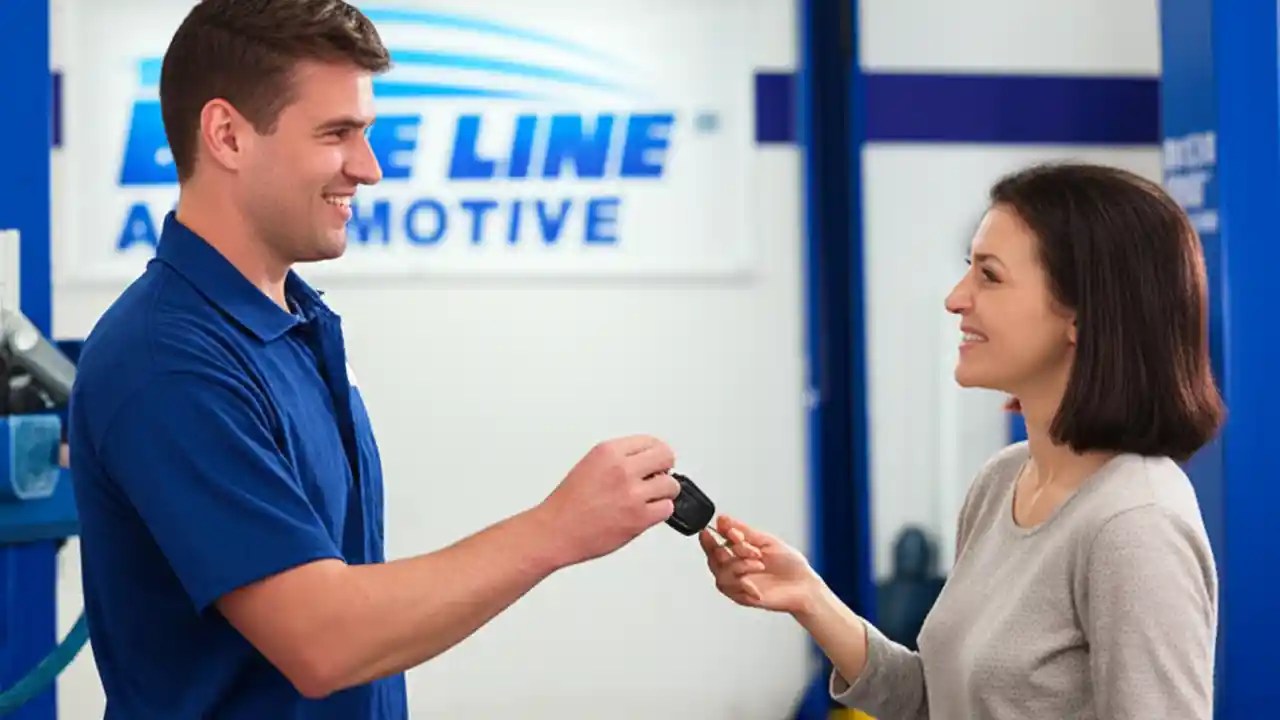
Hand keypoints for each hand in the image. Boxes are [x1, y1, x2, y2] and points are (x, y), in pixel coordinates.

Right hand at [537, 435, 680, 566]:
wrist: (556, 531)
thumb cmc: (568, 504)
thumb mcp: (591, 465)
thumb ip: (619, 459)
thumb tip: (644, 460)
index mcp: (609, 452)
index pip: (651, 441)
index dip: (656, 452)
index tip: (656, 460)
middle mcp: (622, 469)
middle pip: (666, 457)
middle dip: (665, 467)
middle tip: (659, 476)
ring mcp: (632, 494)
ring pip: (671, 485)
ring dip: (664, 492)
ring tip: (651, 497)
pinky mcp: (639, 518)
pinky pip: (667, 508)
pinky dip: (660, 511)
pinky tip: (647, 511)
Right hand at [700, 515, 821, 614]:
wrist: (804, 586)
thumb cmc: (790, 564)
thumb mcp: (767, 541)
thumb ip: (744, 531)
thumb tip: (723, 519)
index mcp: (740, 551)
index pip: (715, 543)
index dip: (711, 537)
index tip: (714, 529)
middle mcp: (736, 566)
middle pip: (713, 558)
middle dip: (723, 549)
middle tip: (742, 546)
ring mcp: (738, 582)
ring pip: (721, 573)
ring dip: (738, 566)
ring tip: (758, 564)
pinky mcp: (742, 597)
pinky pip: (731, 590)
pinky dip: (743, 585)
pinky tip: (756, 586)